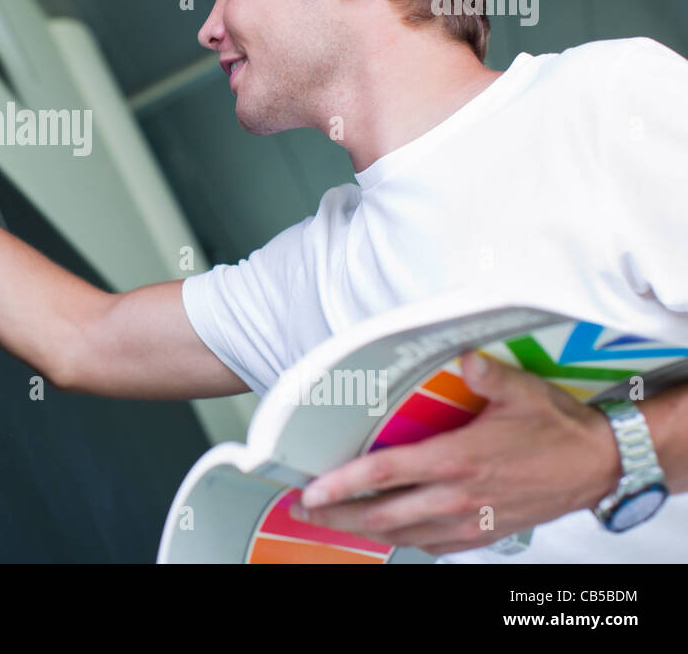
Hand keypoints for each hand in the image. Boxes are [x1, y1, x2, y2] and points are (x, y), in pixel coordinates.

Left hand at [287, 351, 623, 555]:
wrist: (600, 465)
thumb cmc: (558, 428)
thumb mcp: (521, 390)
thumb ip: (484, 372)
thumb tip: (460, 355)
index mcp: (458, 459)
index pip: (386, 474)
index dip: (343, 484)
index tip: (312, 489)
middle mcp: (458, 496)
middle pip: (382, 513)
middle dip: (337, 514)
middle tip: (303, 509)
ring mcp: (470, 520)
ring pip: (403, 535)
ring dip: (362, 531)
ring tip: (330, 523)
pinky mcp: (483, 534)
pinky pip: (433, 547)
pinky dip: (402, 543)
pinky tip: (384, 535)